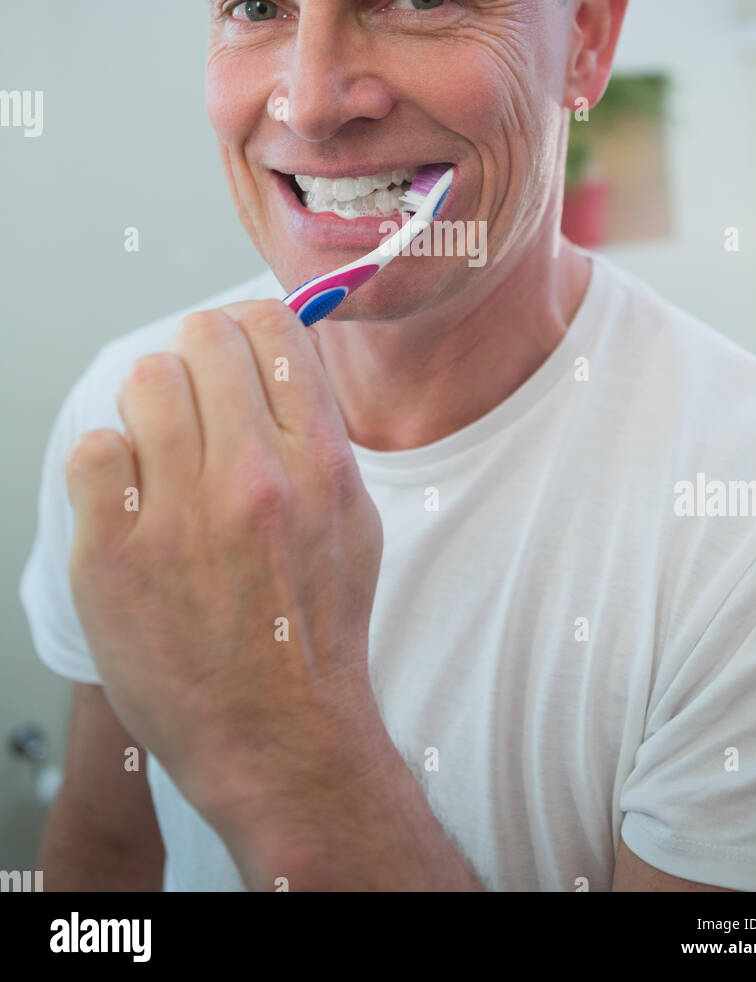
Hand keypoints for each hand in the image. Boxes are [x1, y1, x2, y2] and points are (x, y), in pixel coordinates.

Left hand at [65, 298, 388, 850]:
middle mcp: (254, 477)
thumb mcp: (354, 518)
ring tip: (159, 458)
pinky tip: (129, 503)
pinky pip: (93, 450)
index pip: (272, 325)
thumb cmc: (313, 629)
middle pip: (203, 338)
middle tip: (193, 410)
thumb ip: (318, 433)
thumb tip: (279, 354)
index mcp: (320, 461)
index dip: (247, 332)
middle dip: (196, 362)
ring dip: (149, 410)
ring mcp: (181, 515)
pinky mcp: (113, 555)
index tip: (236, 359)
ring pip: (144, 381)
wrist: (276, 737)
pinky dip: (107, 467)